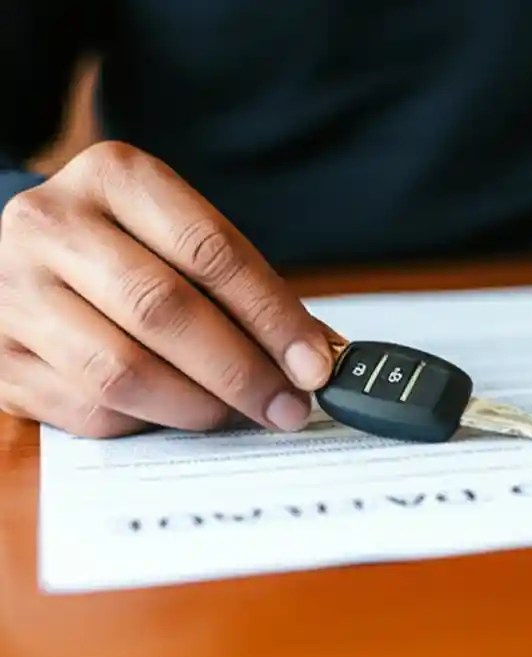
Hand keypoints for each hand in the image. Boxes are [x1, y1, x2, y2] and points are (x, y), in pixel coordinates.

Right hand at [0, 141, 334, 436]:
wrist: (16, 256)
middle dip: (242, 370)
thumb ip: (244, 289)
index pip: (209, 251)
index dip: (271, 315)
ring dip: (200, 405)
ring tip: (241, 413)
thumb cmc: (123, 248)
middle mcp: (52, 225)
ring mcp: (14, 292)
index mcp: (113, 177)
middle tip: (289, 404)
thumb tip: (319, 355)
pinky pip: (89, 411)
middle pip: (164, 310)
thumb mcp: (178, 237)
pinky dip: (148, 422)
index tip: (315, 363)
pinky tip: (177, 412)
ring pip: (123, 370)